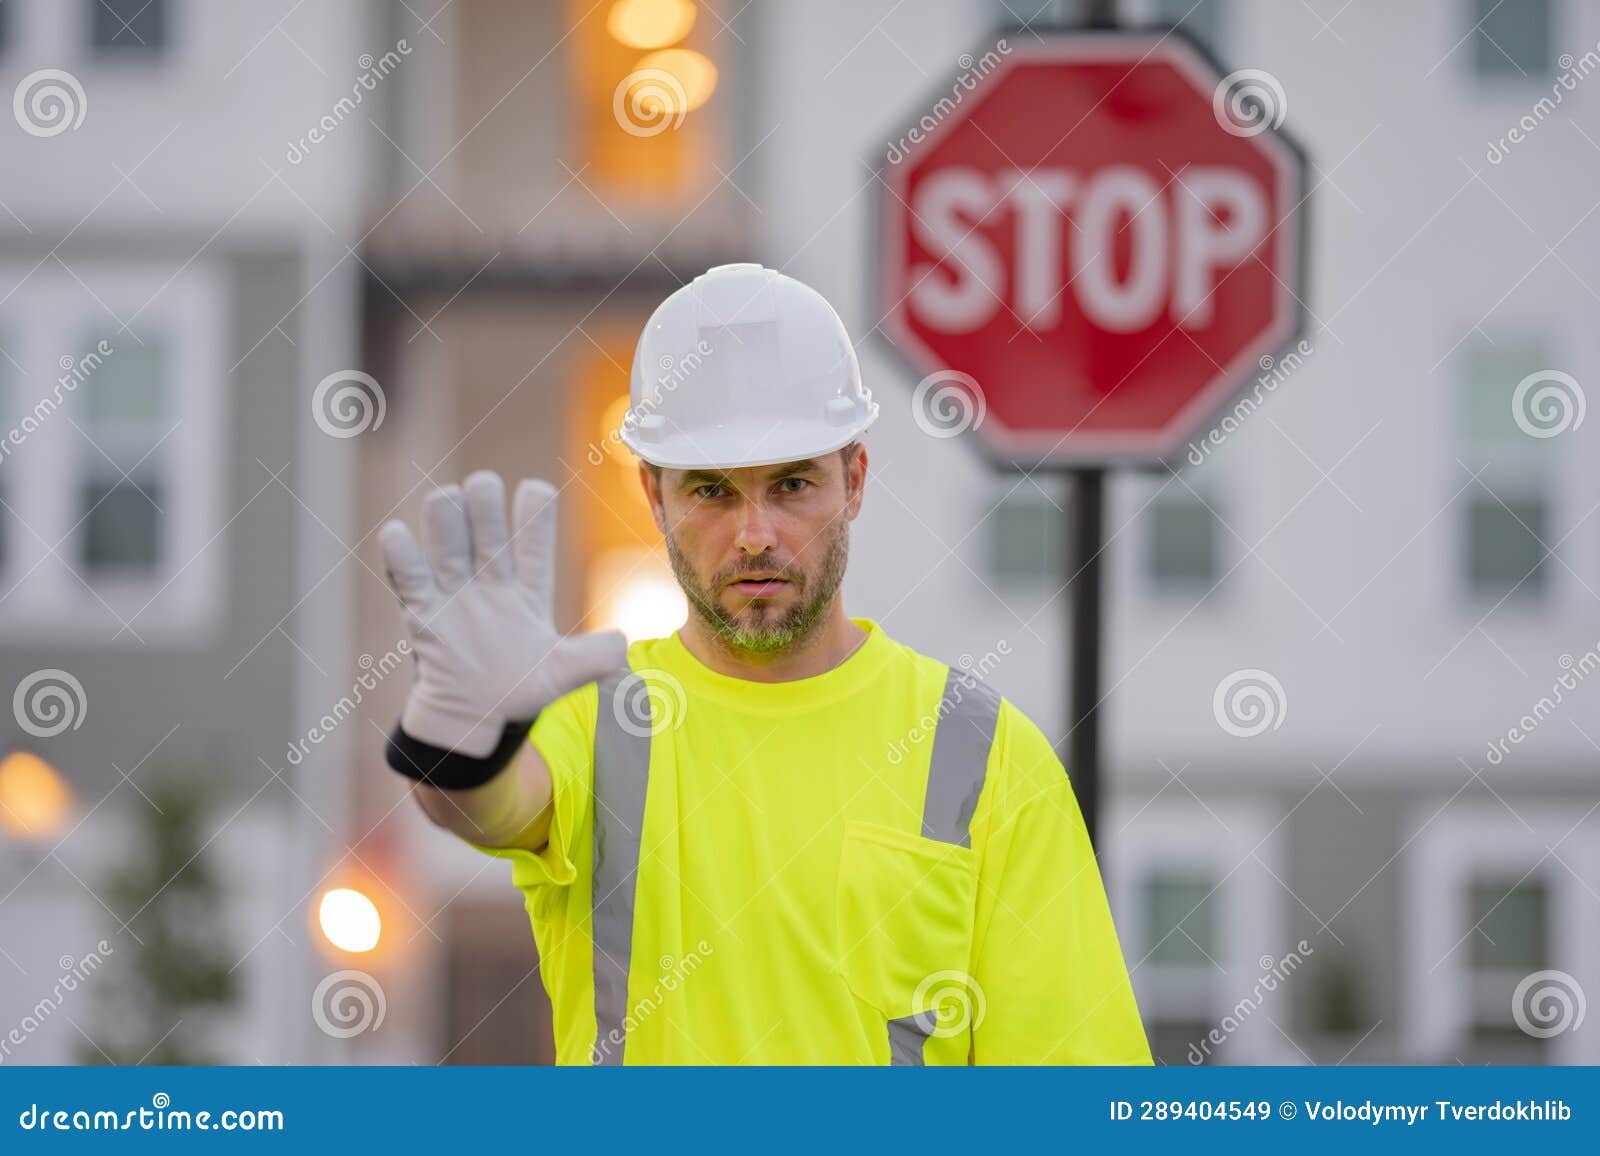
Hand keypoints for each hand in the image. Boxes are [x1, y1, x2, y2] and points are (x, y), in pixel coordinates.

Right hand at [379, 470, 626, 755]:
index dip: (534, 512)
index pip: (534, 540)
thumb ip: (594, 659)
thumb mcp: (562, 674)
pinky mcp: (422, 612)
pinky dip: (401, 554)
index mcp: (527, 589)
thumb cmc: (519, 689)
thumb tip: (622, 643)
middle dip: (483, 501)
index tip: (534, 489)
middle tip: (483, 487)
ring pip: (447, 541)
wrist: (472, 718)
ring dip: (445, 516)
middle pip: (486, 528)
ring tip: (446, 498)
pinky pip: (409, 576)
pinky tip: (398, 534)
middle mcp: (490, 581)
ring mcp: (454, 594)